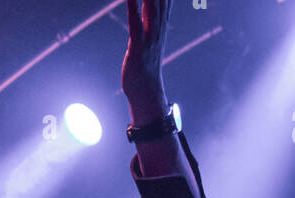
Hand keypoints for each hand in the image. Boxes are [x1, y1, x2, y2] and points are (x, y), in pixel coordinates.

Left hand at [122, 0, 171, 117]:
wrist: (145, 91)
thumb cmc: (144, 62)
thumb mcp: (149, 34)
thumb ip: (151, 15)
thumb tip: (150, 2)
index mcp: (161, 23)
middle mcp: (158, 27)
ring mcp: (149, 38)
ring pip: (151, 7)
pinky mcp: (138, 48)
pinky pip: (135, 25)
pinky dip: (133, 9)